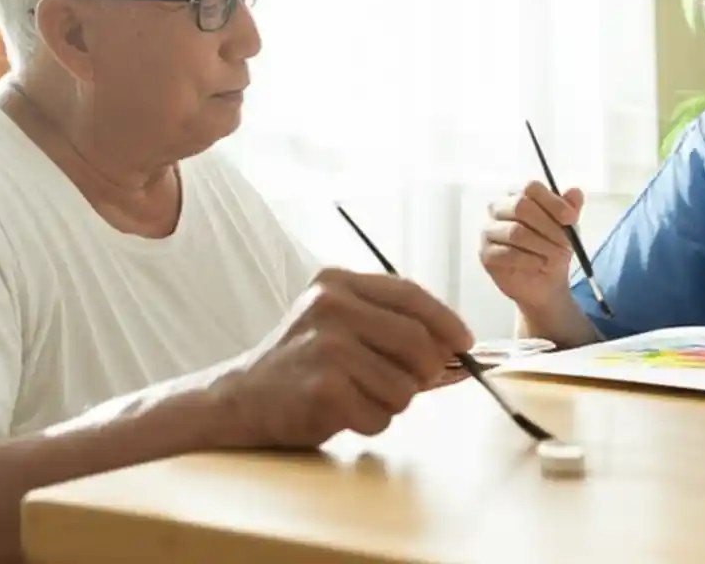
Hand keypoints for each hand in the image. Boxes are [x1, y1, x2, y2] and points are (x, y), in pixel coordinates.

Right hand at [215, 268, 473, 448]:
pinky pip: (381, 415)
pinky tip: (341, 411)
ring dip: (392, 402)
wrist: (240, 398)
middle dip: (427, 371)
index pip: (411, 295)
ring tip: (358, 395)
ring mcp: (327, 347)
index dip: (446, 321)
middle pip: (418, 342)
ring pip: (404, 386)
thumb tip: (459, 349)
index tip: (464, 343)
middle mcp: (331, 307)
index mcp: (338, 283)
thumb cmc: (301, 363)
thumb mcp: (340, 324)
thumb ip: (392, 327)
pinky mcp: (324, 388)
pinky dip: (370, 422)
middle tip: (414, 383)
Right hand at [480, 181, 583, 311]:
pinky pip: (507, 253)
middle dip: (548, 226)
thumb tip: (575, 192)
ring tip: (556, 256)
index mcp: (519, 195)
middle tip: (566, 242)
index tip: (571, 218)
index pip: (531, 188)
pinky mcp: (486, 254)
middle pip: (520, 205)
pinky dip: (529, 260)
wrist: (546, 281)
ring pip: (515, 231)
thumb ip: (571, 209)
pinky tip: (540, 264)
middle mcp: (499, 208)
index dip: (553, 202)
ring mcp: (489, 230)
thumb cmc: (553, 247)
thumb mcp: (569, 228)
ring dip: (542, 245)